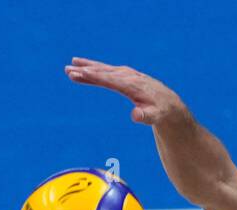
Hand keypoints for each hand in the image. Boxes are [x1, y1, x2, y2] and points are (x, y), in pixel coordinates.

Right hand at [64, 58, 185, 125]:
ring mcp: (128, 76)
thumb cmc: (160, 112)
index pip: (109, 79)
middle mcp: (129, 77)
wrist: (169, 105)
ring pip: (105, 70)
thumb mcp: (155, 117)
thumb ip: (145, 116)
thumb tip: (135, 115)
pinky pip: (108, 72)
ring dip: (88, 67)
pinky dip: (96, 69)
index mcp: (132, 85)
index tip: (79, 74)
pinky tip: (87, 68)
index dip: (93, 77)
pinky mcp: (127, 77)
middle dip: (86, 71)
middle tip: (68, 70)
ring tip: (71, 65)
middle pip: (104, 72)